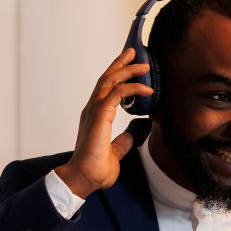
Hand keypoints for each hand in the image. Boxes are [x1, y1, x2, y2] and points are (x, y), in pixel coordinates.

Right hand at [56, 48, 152, 197]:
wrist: (84, 178)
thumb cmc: (95, 168)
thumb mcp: (115, 152)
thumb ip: (122, 141)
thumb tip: (132, 134)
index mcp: (95, 116)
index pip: (106, 89)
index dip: (117, 75)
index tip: (129, 66)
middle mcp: (92, 109)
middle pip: (107, 78)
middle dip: (121, 64)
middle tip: (134, 53)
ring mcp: (94, 111)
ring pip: (111, 81)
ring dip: (128, 70)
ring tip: (143, 65)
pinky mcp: (100, 116)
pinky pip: (117, 94)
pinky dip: (132, 88)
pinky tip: (146, 89)